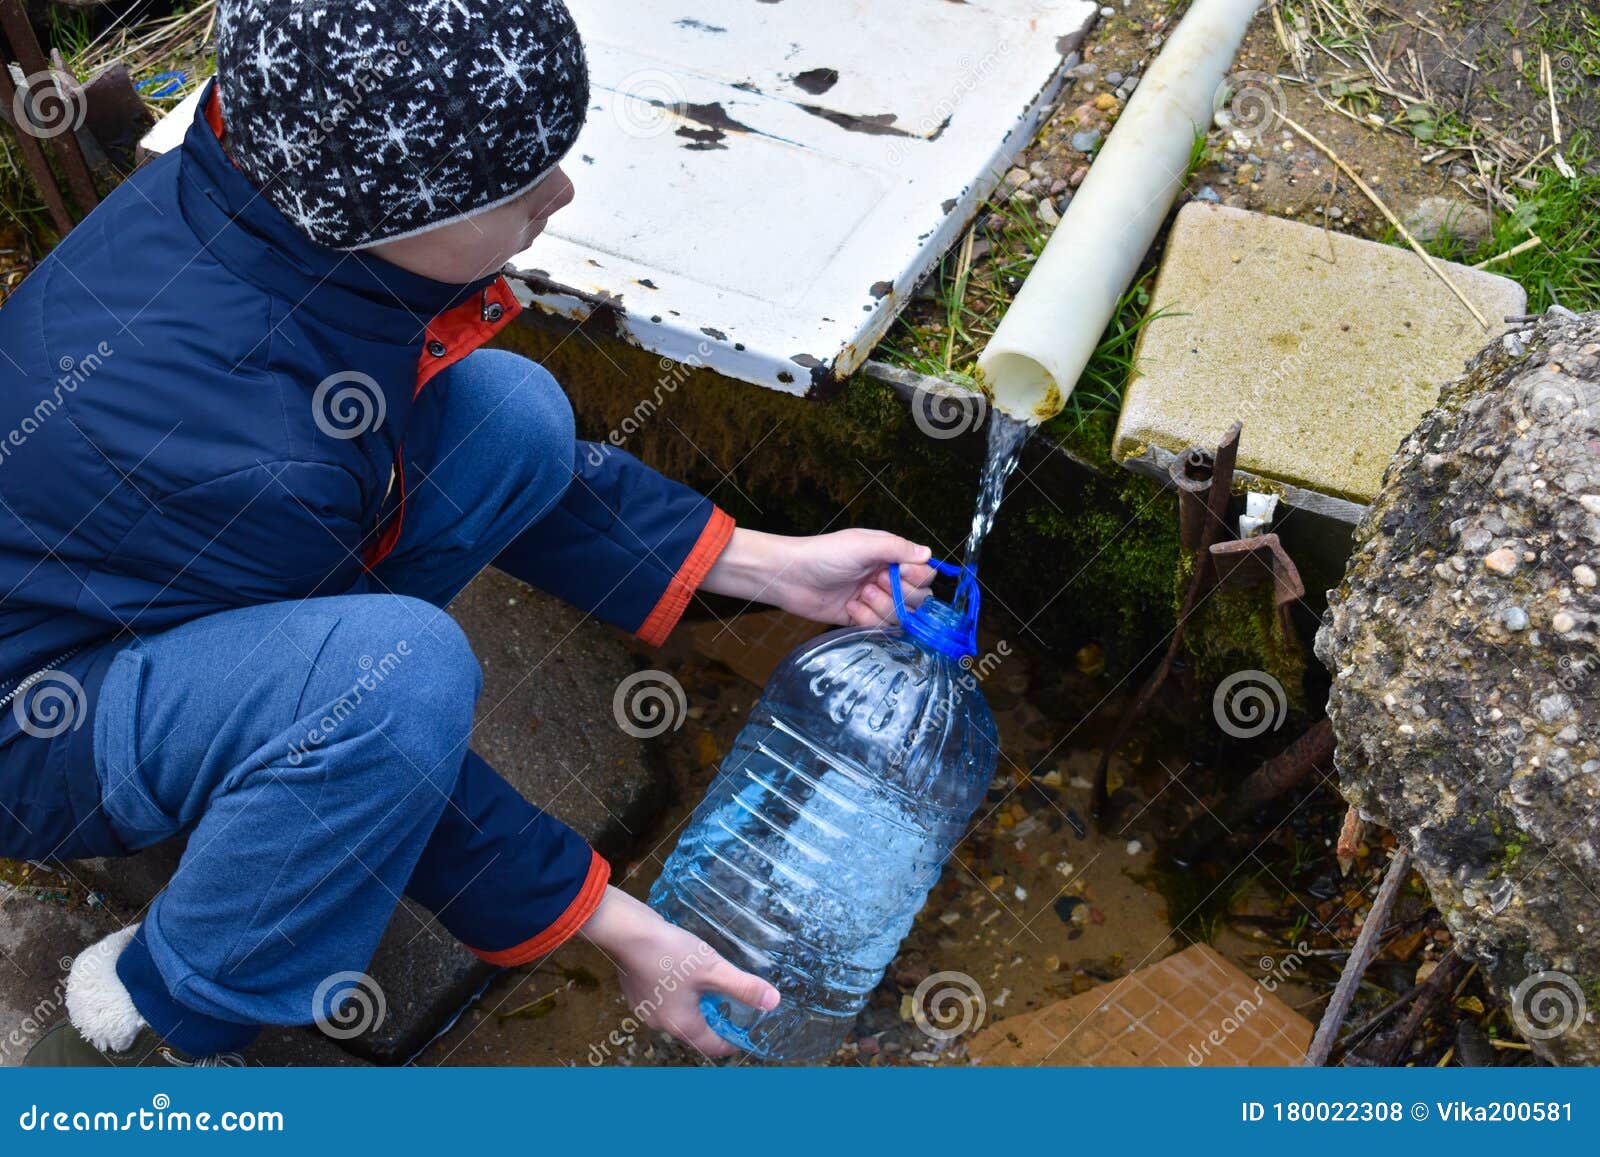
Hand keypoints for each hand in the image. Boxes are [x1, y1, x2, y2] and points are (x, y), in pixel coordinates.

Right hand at [580, 886, 778, 1057]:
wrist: (628, 933)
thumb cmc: (671, 954)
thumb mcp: (713, 969)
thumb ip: (743, 987)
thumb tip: (773, 1002)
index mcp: (682, 1026)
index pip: (713, 1046)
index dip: (732, 1040)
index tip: (746, 1030)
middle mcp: (661, 1024)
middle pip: (695, 1031)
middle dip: (714, 1020)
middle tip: (731, 1003)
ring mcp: (645, 1010)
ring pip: (677, 1015)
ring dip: (695, 1006)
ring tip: (709, 987)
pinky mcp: (636, 993)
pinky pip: (664, 1001)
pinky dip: (677, 995)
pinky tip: (683, 975)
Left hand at [702, 528, 938, 627]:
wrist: (790, 577)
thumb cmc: (824, 554)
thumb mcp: (863, 545)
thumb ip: (897, 548)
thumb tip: (928, 553)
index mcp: (889, 556)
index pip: (923, 573)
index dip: (916, 577)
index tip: (898, 572)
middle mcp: (886, 578)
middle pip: (918, 599)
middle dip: (898, 595)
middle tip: (872, 583)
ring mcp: (874, 600)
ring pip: (900, 616)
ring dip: (881, 608)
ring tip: (859, 594)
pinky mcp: (860, 618)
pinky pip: (880, 628)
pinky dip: (867, 619)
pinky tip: (850, 608)